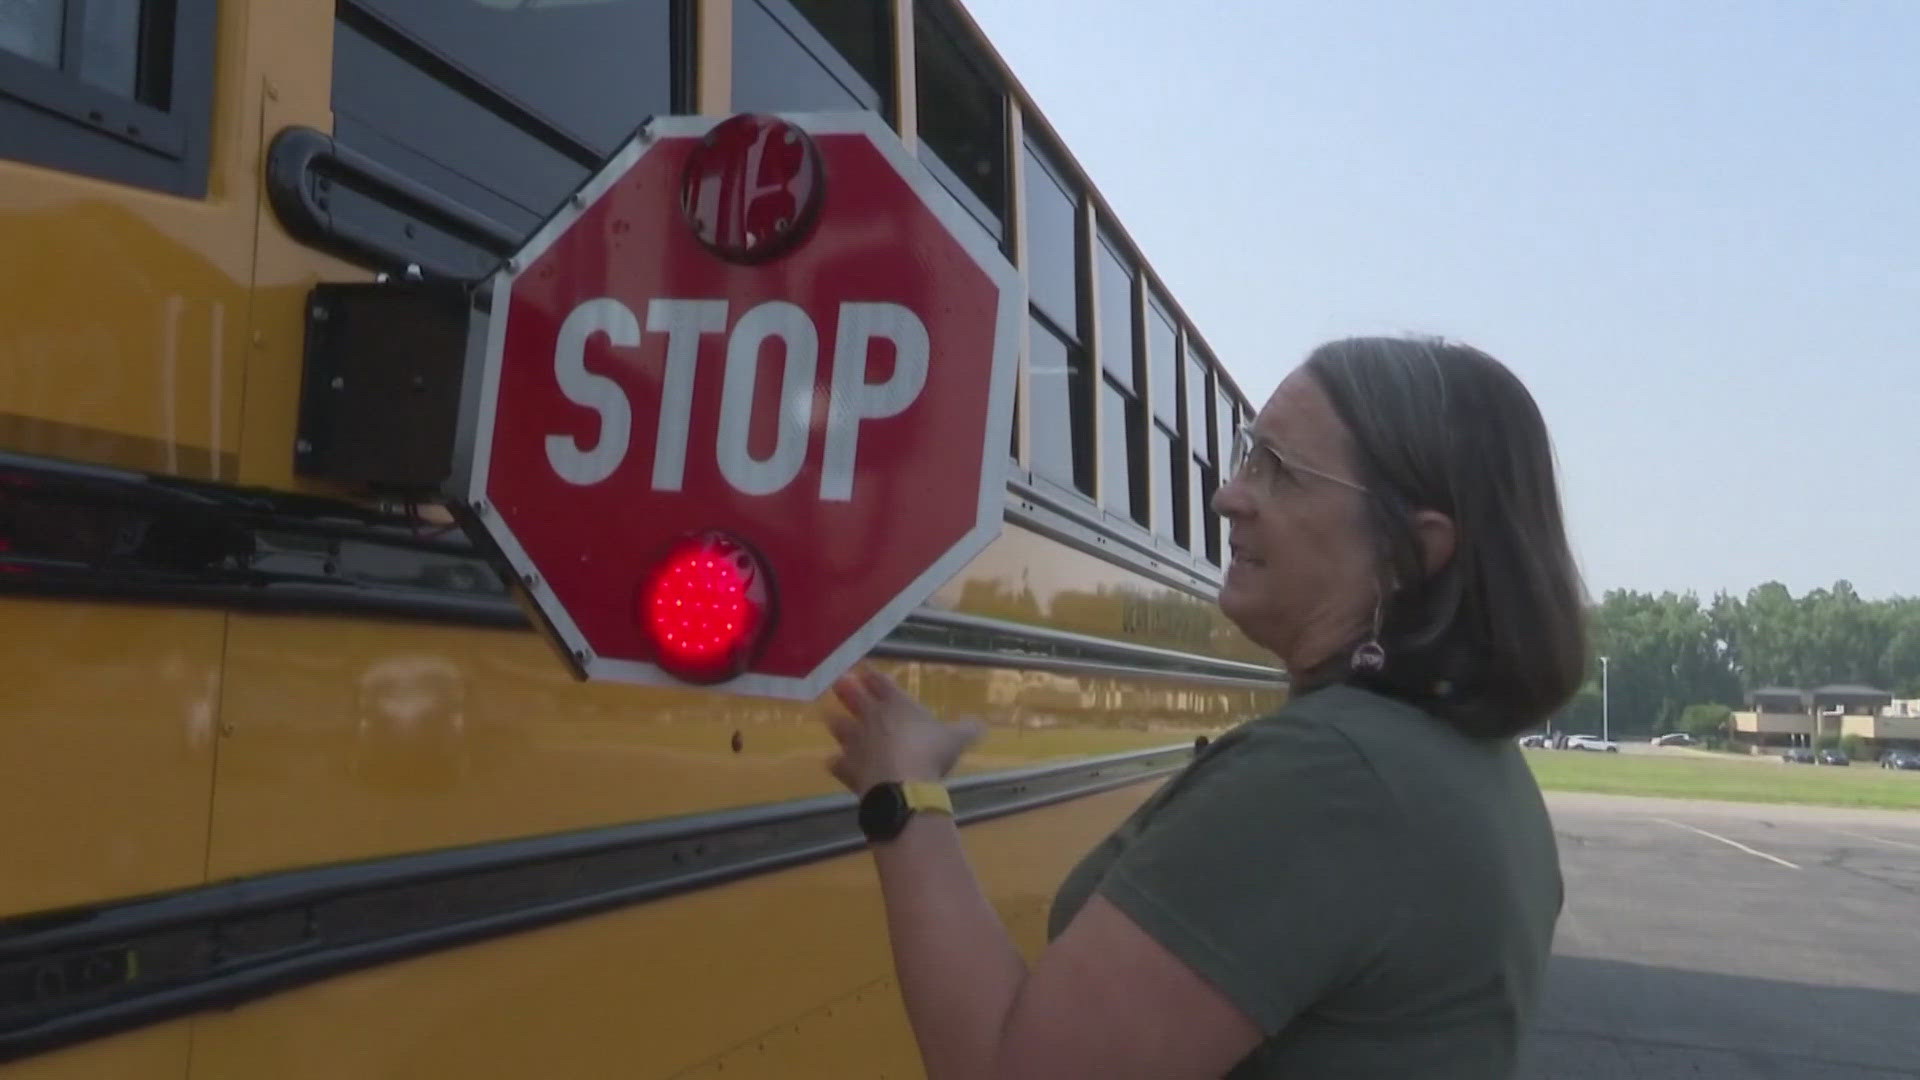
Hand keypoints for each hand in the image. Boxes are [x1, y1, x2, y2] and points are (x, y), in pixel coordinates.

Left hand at [824, 665, 983, 792]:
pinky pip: (837, 763)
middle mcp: (872, 718)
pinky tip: (833, 762)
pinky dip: (836, 762)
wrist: (902, 785)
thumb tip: (981, 724)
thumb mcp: (957, 739)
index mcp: (897, 705)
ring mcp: (856, 743)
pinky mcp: (847, 768)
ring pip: (839, 726)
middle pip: (854, 697)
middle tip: (838, 681)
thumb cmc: (930, 753)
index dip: (872, 676)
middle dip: (847, 688)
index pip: (880, 683)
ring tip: (829, 716)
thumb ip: (967, 729)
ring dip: (836, 721)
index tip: (862, 669)